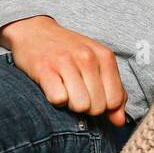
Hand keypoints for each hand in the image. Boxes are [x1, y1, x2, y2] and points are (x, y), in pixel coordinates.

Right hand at [0, 16, 127, 126]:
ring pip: (80, 105)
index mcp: (104, 56)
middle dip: (86, 106)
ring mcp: (66, 62)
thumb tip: (119, 122)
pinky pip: (58, 99)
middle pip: (97, 107)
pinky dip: (54, 98)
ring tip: (64, 89)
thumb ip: (114, 92)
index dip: (103, 106)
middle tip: (75, 91)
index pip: (114, 100)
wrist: (34, 31)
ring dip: (70, 104)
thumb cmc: (68, 51)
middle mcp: (87, 57)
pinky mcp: (44, 69)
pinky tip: (52, 86)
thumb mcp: (97, 64)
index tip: (92, 96)